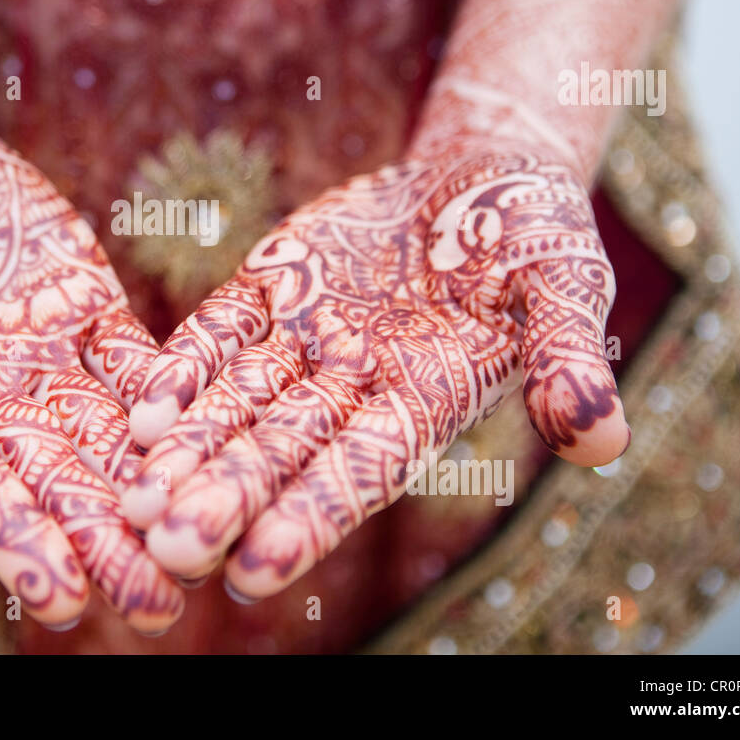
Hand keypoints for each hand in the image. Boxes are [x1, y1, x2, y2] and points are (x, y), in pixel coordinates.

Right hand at [0, 108, 183, 632]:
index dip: (7, 532)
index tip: (56, 596)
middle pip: (45, 473)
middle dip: (97, 537)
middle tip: (155, 604)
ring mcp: (38, 354)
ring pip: (101, 434)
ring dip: (147, 491)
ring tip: (202, 548)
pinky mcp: (86, 311)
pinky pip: (136, 361)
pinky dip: (174, 400)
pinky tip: (221, 439)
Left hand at [122, 149, 629, 598]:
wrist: (477, 170)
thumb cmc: (536, 231)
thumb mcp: (564, 285)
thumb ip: (570, 359)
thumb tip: (605, 441)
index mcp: (424, 402)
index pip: (362, 470)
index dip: (313, 515)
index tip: (257, 570)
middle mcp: (354, 387)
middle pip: (282, 450)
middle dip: (226, 497)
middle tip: (167, 547)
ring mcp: (305, 340)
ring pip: (237, 404)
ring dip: (187, 449)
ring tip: (133, 498)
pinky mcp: (271, 289)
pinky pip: (219, 334)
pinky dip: (183, 370)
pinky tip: (141, 412)